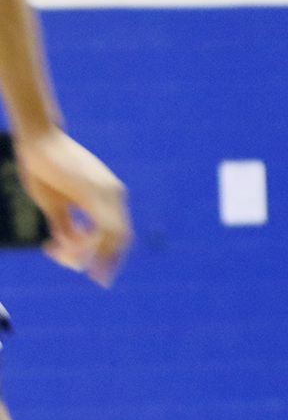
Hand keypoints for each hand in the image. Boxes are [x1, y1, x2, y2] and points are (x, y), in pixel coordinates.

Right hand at [14, 130, 129, 286]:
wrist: (36, 139)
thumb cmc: (44, 169)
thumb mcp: (55, 204)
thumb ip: (66, 225)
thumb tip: (71, 247)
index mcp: (109, 198)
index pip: (118, 234)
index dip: (107, 255)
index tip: (84, 266)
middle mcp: (114, 194)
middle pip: (120, 239)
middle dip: (106, 262)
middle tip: (95, 279)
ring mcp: (107, 192)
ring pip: (111, 236)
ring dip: (86, 253)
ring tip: (55, 254)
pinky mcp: (94, 191)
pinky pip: (100, 228)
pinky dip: (82, 243)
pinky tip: (56, 246)